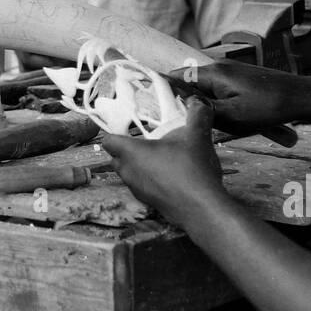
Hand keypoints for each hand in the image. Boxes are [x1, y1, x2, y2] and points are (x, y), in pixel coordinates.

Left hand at [100, 98, 225, 226]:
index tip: (130, 126)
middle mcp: (128, 172)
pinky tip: (170, 175)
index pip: (108, 141)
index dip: (115, 131)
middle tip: (148, 139)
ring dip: (139, 164)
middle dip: (128, 148)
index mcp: (131, 153)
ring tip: (161, 156)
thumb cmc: (191, 169)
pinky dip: (150, 179)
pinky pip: (142, 186)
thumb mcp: (197, 136)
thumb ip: (197, 115)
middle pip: (116, 157)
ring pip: (129, 173)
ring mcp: (137, 190)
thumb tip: (197, 101)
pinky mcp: (148, 202)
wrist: (202, 209)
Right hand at [176, 59, 303, 134]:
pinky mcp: (242, 79)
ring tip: (200, 123)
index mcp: (213, 73)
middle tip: (178, 122)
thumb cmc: (268, 107)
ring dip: (202, 104)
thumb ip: (203, 110)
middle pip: (190, 83)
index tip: (156, 108)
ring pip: (206, 88)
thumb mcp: (232, 116)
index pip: (177, 76)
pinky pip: (219, 90)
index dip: (164, 90)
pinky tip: (222, 119)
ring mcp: (232, 72)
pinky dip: (215, 103)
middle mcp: (220, 67)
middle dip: (183, 101)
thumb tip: (179, 105)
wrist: (302, 97)